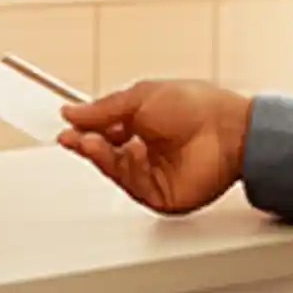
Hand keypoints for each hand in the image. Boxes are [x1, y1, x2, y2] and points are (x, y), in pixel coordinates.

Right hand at [58, 80, 252, 214]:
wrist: (227, 129)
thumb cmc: (197, 106)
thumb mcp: (140, 97)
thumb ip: (102, 109)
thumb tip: (72, 112)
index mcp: (142, 124)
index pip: (103, 131)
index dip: (83, 130)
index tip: (65, 127)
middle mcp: (147, 150)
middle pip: (104, 155)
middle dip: (85, 145)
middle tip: (71, 137)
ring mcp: (153, 174)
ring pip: (114, 172)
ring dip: (100, 156)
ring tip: (91, 142)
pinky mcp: (161, 195)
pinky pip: (132, 187)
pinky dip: (126, 171)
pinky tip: (130, 152)